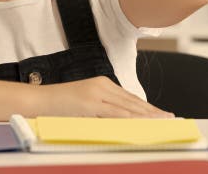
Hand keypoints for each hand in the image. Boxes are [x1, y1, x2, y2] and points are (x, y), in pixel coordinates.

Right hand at [34, 76, 173, 117]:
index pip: (130, 98)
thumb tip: (122, 122)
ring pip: (127, 107)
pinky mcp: (89, 103)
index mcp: (102, 84)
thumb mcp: (84, 106)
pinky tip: (140, 123)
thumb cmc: (58, 106)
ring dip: (146, 116)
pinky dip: (129, 118)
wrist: (37, 101)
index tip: (163, 114)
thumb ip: (102, 111)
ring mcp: (96, 93)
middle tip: (170, 118)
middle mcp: (102, 86)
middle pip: (133, 102)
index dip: (148, 107)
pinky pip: (114, 113)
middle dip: (153, 111)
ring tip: (162, 122)